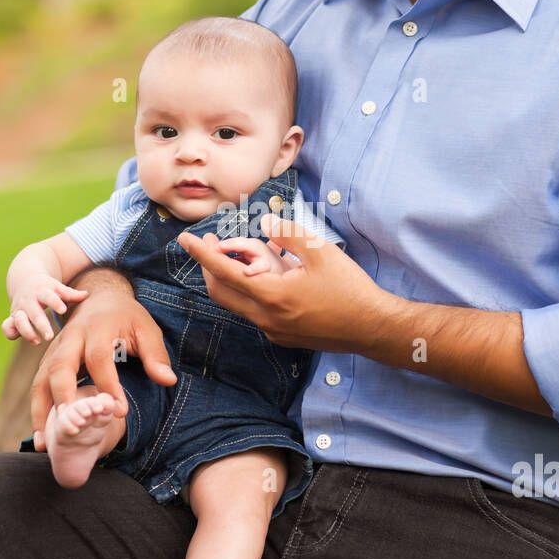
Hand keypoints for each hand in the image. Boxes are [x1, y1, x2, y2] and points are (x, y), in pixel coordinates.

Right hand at [2, 275, 89, 344]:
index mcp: (42, 291)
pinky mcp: (13, 318)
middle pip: (34, 313)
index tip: (63, 310)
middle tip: (49, 336)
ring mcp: (19, 309)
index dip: (55, 302)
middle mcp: (29, 300)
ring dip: (27, 332)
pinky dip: (9, 333)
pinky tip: (17, 338)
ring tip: (37, 341)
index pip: (48, 296)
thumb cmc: (46, 287)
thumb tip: (86, 294)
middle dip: (41, 325)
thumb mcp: (57, 287)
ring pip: (19, 321)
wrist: (24, 279)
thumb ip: (70, 293)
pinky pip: (7, 327)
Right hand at [29, 270, 176, 447]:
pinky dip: (38, 410)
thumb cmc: (126, 317)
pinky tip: (41, 435)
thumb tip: (168, 380)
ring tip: (43, 443)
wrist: (100, 298)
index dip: (108, 385)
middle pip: (60, 367)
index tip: (119, 411)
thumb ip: (156, 355)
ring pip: (42, 379)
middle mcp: (70, 338)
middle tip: (71, 428)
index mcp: (97, 328)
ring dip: (40, 411)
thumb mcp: (146, 329)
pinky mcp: (48, 360)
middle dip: (64, 398)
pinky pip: (39, 385)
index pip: (99, 359)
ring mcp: (55, 349)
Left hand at [177, 214, 387, 351]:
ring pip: (238, 303)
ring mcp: (274, 331)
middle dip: (210, 267)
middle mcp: (266, 318)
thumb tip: (265, 222)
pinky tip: (272, 275)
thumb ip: (288, 234)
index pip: (224, 271)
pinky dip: (253, 290)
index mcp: (272, 296)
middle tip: (211, 243)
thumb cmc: (351, 289)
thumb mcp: (321, 252)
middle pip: (221, 292)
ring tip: (247, 254)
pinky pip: (256, 311)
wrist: (373, 328)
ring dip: (234, 278)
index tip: (185, 238)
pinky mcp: (284, 336)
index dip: (201, 253)